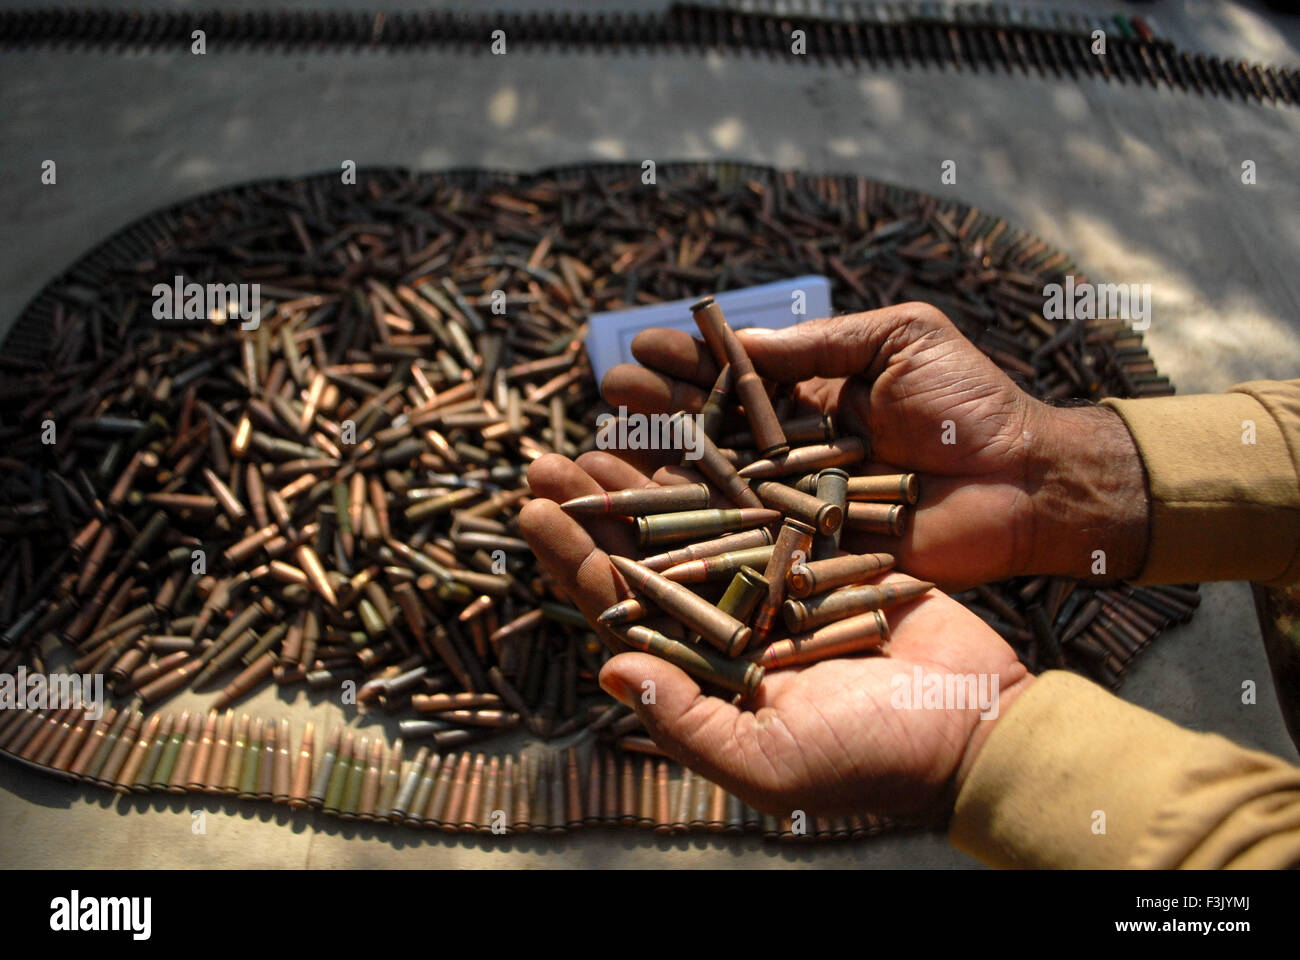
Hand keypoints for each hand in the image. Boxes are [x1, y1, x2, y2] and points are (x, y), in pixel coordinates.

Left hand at [519, 452, 1032, 820]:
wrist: (979, 726)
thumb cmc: (875, 760)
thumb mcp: (771, 762)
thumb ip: (686, 718)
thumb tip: (607, 666)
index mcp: (703, 672)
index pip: (620, 606)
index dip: (572, 557)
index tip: (529, 508)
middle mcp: (728, 625)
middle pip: (644, 554)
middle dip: (594, 506)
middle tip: (544, 456)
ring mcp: (772, 585)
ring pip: (694, 520)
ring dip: (647, 478)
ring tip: (601, 431)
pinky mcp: (822, 553)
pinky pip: (761, 502)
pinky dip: (725, 468)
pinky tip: (689, 432)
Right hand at [602, 302, 1148, 587]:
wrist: (1024, 481)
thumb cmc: (971, 402)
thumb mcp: (899, 340)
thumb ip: (818, 346)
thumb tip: (736, 344)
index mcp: (816, 394)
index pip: (735, 376)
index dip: (687, 361)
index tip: (640, 345)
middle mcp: (797, 448)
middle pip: (712, 428)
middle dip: (659, 409)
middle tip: (609, 391)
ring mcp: (799, 500)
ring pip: (716, 481)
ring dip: (658, 464)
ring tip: (605, 447)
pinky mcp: (810, 549)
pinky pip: (744, 536)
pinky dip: (694, 526)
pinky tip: (646, 510)